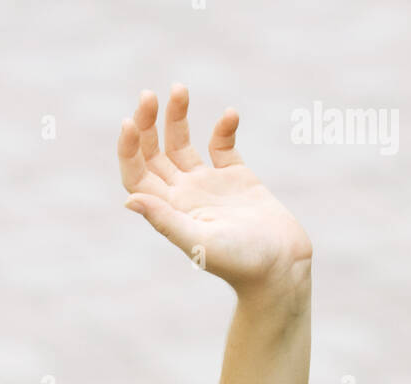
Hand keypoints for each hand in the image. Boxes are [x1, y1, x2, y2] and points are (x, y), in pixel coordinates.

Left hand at [118, 85, 312, 297]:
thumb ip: (165, 220)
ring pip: (182, 144)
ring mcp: (209, 186)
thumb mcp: (199, 241)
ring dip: (177, 116)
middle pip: (154, 154)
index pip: (137, 175)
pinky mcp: (237, 179)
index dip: (128, 149)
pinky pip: (222, 145)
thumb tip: (128, 200)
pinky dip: (223, 128)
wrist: (281, 268)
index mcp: (170, 211)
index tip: (131, 121)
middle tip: (149, 95)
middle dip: (148, 123)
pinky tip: (229, 116)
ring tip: (179, 88)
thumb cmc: (241, 262)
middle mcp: (184, 196)